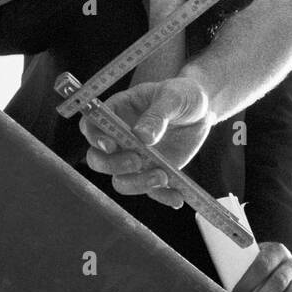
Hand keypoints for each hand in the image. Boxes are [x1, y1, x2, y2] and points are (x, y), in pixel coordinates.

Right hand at [81, 77, 211, 207]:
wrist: (200, 111)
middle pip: (98, 159)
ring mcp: (134, 158)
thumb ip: (157, 115)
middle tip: (137, 161)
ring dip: (137, 184)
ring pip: (120, 180)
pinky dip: (162, 196)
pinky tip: (177, 196)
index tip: (111, 145)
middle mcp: (119, 138)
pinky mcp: (152, 172)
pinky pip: (150, 191)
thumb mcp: (173, 97)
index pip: (91, 126)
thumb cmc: (181, 94)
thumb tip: (142, 136)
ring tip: (163, 177)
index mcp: (117, 111)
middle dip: (112, 165)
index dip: (94, 137)